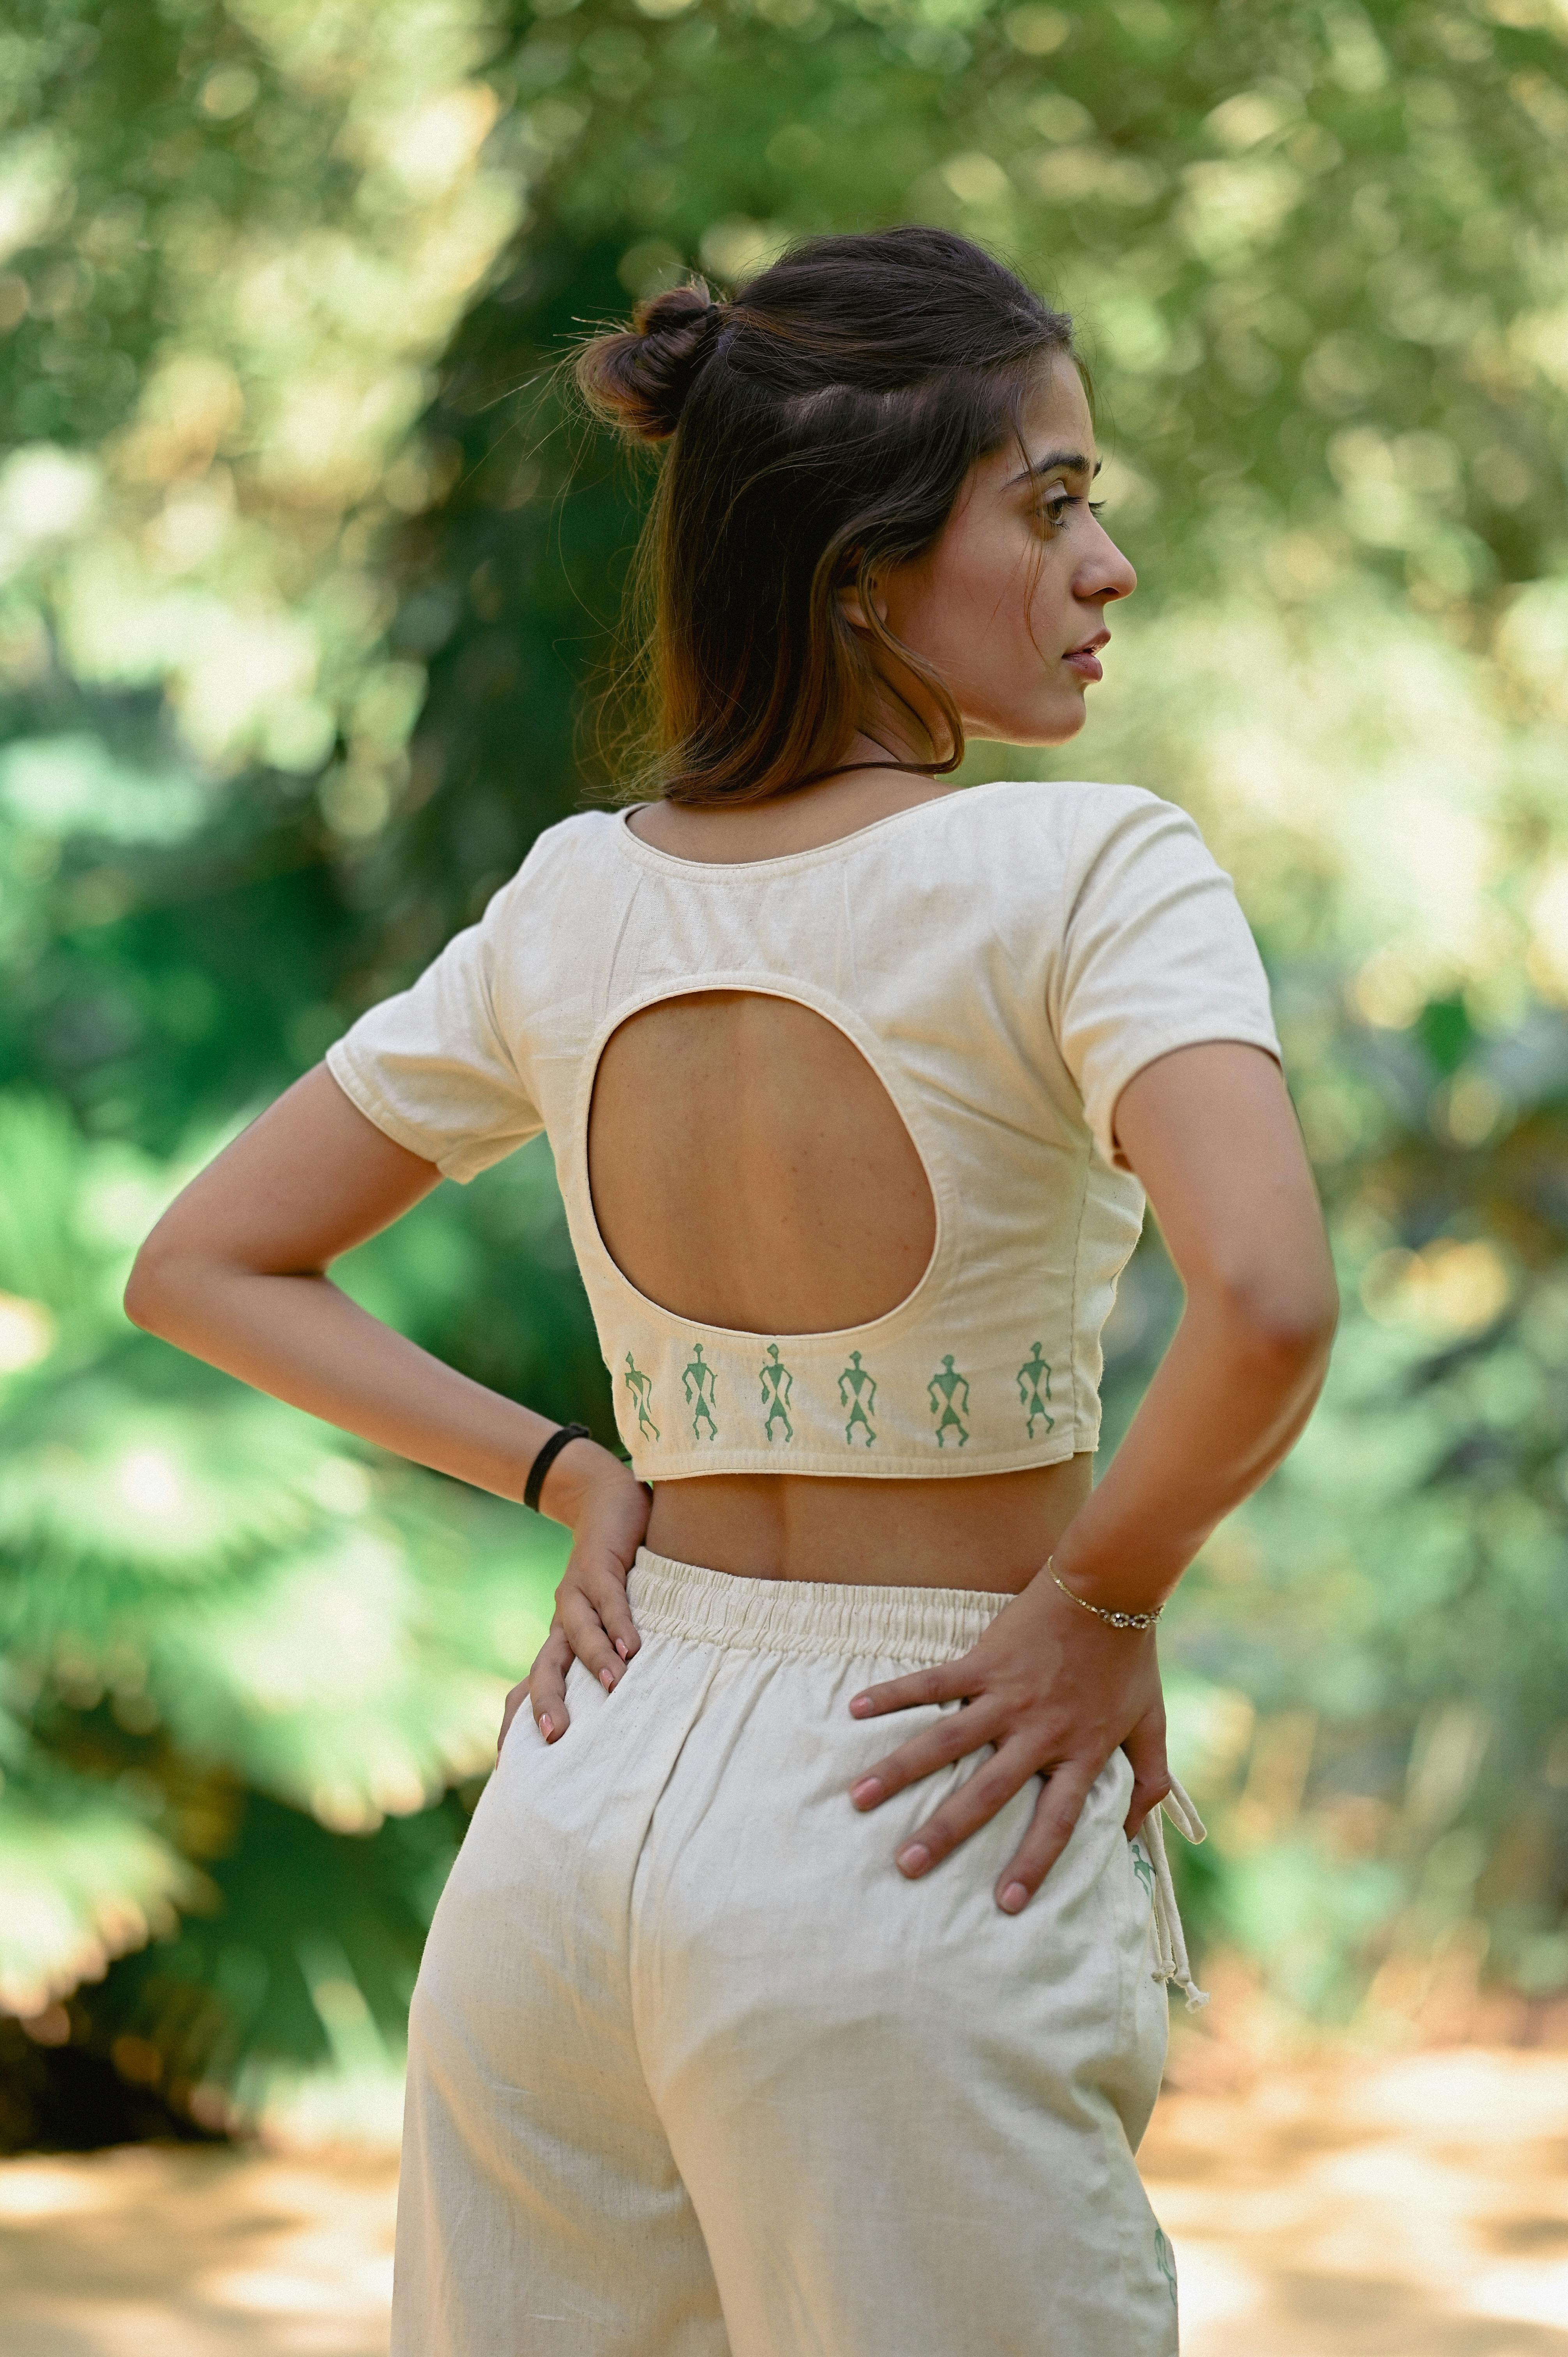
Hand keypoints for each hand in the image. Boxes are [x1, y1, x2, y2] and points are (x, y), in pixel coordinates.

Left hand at [498, 1443, 649, 1756]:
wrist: (604, 1499)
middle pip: (543, 1668)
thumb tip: (623, 1710)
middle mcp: (560, 1622)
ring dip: (594, 1659)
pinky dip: (619, 1622)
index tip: (506, 1769)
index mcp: (558, 1640)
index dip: (515, 1725)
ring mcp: (577, 1592)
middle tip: (554, 1739)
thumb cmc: (614, 1571)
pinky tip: (634, 1644)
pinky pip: (609, 1599)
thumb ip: (608, 1659)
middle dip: (546, 1702)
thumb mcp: (605, 1622)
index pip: (527, 1687)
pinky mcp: (600, 1566)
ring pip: (576, 1633)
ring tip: (615, 1686)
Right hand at [846, 1567, 1169, 1912]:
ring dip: (901, 1770)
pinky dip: (894, 1695)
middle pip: (987, 1792)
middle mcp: (1038, 1731)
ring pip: (947, 1741)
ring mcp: (1007, 1695)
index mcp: (1080, 1752)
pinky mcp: (984, 1661)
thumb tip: (1134, 1835)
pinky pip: (932, 1682)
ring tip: (860, 1797)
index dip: (1032, 1863)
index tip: (1004, 1904)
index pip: (1055, 1821)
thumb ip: (1150, 1781)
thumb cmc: (1130, 1657)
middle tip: (906, 1866)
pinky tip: (856, 1710)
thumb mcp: (1152, 1723)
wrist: (1110, 1586)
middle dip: (944, 1831)